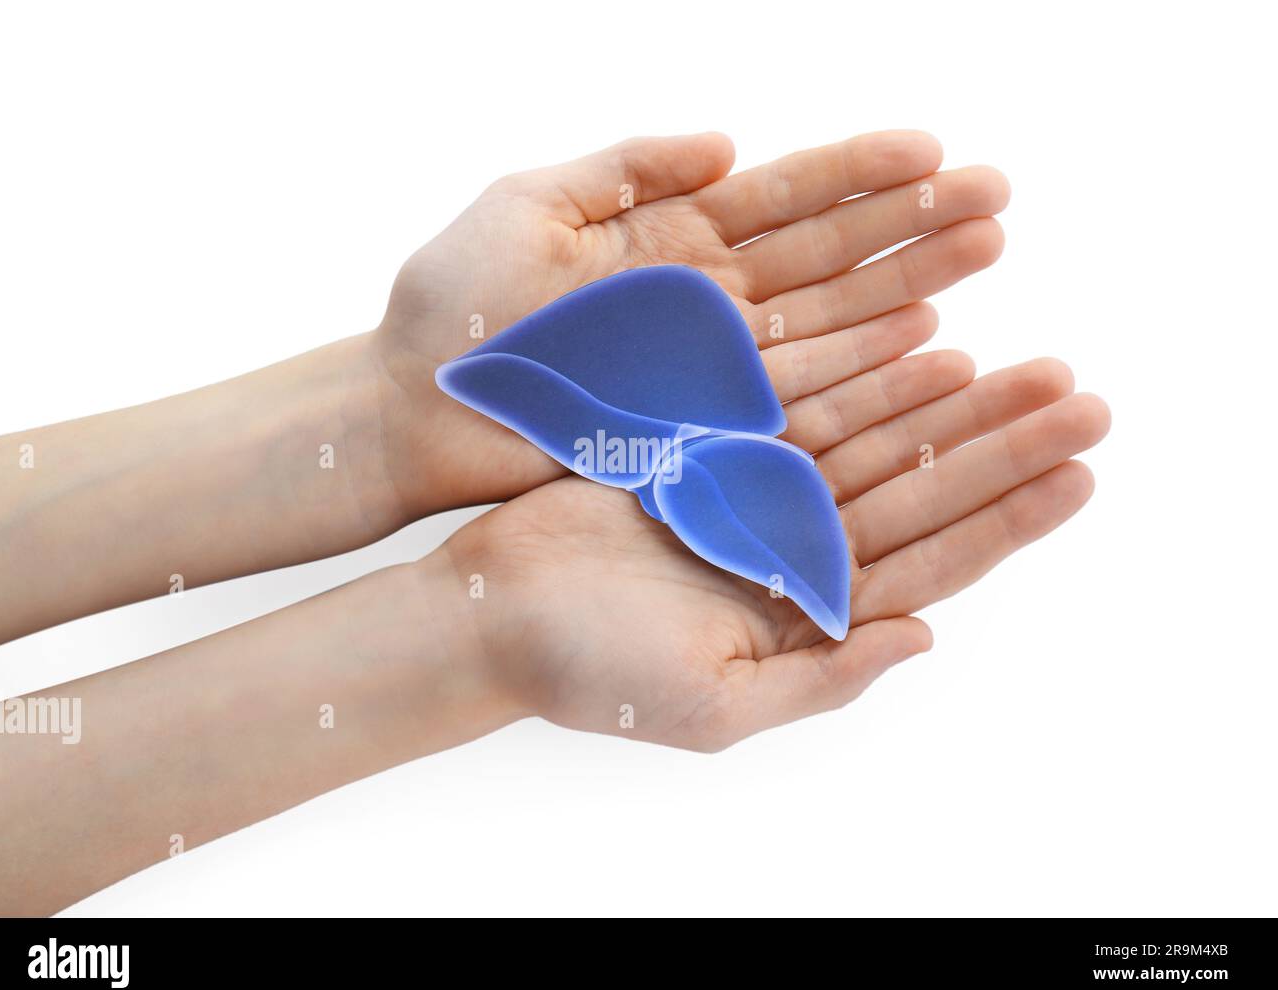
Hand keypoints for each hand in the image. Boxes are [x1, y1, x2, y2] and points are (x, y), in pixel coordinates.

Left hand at [372, 130, 1010, 517]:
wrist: (411, 407)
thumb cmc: (450, 304)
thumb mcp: (529, 203)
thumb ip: (626, 167)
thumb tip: (727, 141)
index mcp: (667, 237)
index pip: (782, 198)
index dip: (857, 174)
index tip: (934, 151)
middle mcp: (704, 302)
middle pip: (826, 256)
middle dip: (910, 226)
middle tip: (998, 201)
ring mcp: (708, 367)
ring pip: (827, 321)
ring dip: (906, 289)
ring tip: (983, 257)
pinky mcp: (698, 428)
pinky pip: (791, 394)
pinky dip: (857, 369)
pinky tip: (921, 343)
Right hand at [445, 358, 1108, 750]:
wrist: (492, 610)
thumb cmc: (589, 672)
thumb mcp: (714, 704)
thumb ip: (822, 677)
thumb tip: (921, 637)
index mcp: (808, 618)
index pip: (933, 559)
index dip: (1009, 517)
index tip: (1079, 473)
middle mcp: (797, 554)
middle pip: (922, 489)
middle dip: (1003, 445)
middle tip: (1080, 396)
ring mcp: (760, 499)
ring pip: (875, 438)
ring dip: (950, 402)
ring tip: (1023, 362)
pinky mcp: (716, 453)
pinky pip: (803, 404)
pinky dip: (862, 374)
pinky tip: (921, 344)